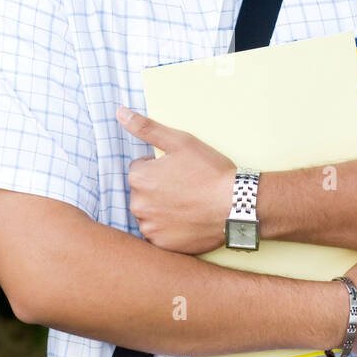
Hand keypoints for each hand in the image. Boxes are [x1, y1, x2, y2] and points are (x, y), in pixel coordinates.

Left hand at [116, 106, 235, 253]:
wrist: (237, 205)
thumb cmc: (210, 171)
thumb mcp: (180, 141)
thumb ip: (146, 127)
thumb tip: (119, 112)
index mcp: (139, 178)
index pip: (139, 170)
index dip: (159, 168)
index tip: (179, 171)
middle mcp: (138, 204)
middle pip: (142, 193)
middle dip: (157, 189)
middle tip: (185, 188)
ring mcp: (150, 227)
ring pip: (149, 214)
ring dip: (161, 210)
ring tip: (188, 205)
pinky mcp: (162, 244)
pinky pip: (158, 234)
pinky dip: (169, 229)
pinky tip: (187, 221)